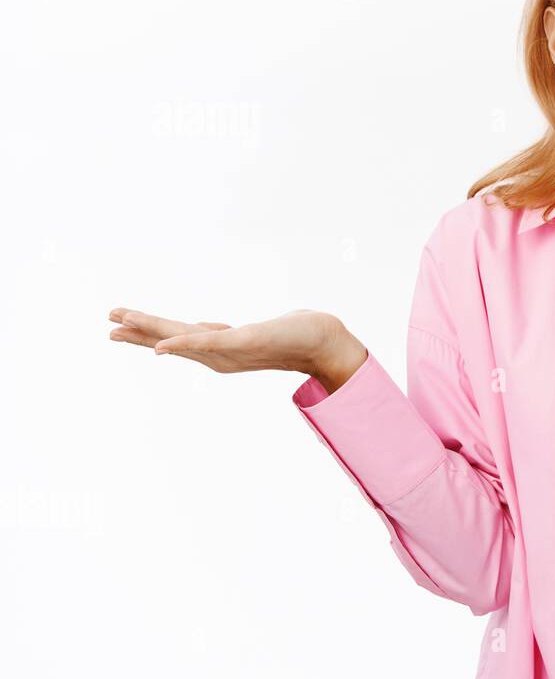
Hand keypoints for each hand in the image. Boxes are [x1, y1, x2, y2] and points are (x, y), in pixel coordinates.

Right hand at [107, 306, 366, 389]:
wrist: (322, 341)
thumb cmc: (290, 336)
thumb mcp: (249, 333)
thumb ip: (223, 335)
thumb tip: (201, 329)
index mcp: (219, 349)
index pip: (176, 339)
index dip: (147, 334)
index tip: (118, 325)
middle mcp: (220, 354)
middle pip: (171, 341)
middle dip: (139, 334)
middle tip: (106, 327)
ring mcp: (230, 350)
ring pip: (182, 340)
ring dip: (151, 334)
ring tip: (121, 327)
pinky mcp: (244, 342)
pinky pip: (209, 344)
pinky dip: (186, 345)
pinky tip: (165, 348)